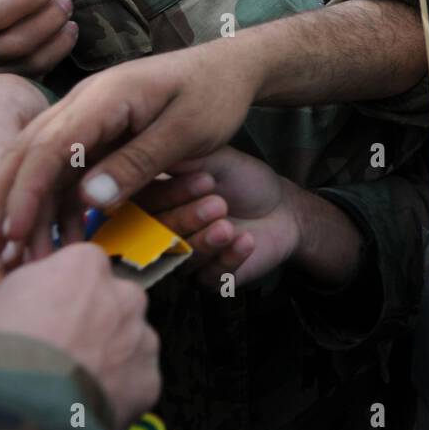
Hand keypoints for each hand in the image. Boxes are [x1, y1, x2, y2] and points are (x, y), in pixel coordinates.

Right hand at [0, 38, 265, 262]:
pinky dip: (53, 202)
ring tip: (19, 256)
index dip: (26, 193)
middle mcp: (83, 103)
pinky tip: (54, 236)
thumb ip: (139, 162)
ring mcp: (86, 117)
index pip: (48, 146)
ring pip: (38, 163)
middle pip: (27, 154)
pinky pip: (62, 168)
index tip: (12, 234)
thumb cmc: (214, 96)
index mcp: (104, 97)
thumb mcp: (186, 132)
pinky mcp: (95, 132)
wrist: (230, 69)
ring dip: (26, 208)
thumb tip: (87, 199)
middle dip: (7, 204)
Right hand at [0, 243, 160, 429]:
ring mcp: (141, 338)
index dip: (62, 292)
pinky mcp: (147, 380)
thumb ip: (20, 291)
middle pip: (113, 303)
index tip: (47, 312)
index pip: (83, 267)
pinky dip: (116, 392)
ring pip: (128, 342)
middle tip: (61, 350)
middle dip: (93, 322)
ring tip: (70, 382)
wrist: (15, 407)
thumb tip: (21, 299)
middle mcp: (124, 296)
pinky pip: (134, 382)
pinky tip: (85, 403)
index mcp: (85, 266)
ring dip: (107, 357)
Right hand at [141, 147, 363, 289]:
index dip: (170, 194)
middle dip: (187, 219)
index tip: (203, 179)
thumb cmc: (244, 180)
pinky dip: (228, 258)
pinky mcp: (208, 280)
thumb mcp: (215, 160)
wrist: (282, 208)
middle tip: (218, 205)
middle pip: (158, 236)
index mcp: (155, 203)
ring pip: (182, 259)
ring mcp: (183, 260)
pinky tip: (245, 241)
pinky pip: (209, 276)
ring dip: (206, 241)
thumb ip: (184, 159)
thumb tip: (152, 150)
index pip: (146, 204)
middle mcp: (161, 235)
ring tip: (228, 227)